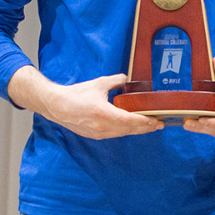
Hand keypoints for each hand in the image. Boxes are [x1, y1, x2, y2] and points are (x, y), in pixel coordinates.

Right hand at [13, 68, 162, 138]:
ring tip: (149, 126)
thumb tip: (127, 78)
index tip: (156, 121)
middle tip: (159, 124)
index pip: (130, 121)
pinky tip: (132, 127)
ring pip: (122, 133)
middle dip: (145, 127)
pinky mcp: (94, 135)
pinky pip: (114, 134)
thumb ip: (116, 81)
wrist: (55, 106)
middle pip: (129, 129)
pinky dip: (125, 131)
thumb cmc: (75, 95)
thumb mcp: (98, 84)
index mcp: (104, 114)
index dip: (145, 122)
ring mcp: (98, 133)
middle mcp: (102, 127)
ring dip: (136, 130)